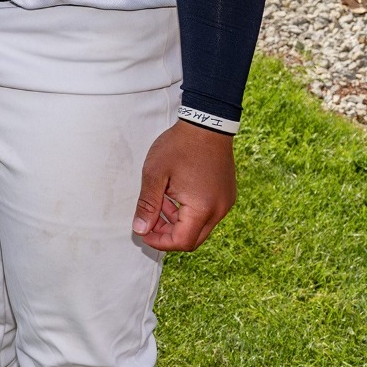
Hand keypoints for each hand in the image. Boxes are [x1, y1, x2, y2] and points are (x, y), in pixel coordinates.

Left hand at [132, 119, 235, 250]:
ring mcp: (225, 202)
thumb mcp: (155, 174)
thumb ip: (147, 205)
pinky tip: (175, 194)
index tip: (143, 231)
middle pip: (192, 239)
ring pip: (200, 226)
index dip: (160, 242)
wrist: (206, 124)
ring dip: (178, 221)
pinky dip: (190, 212)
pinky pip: (208, 213)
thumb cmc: (179, 146)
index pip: (181, 242)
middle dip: (168, 234)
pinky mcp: (226, 195)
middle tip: (150, 218)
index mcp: (202, 208)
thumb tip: (140, 230)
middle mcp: (219, 210)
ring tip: (160, 200)